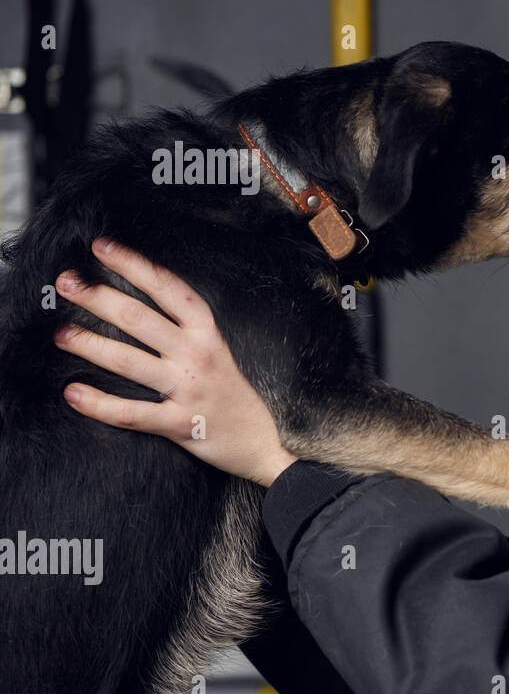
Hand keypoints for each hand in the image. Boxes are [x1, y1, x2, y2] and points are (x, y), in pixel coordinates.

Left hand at [53, 237, 298, 486]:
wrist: (263, 445)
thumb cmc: (234, 397)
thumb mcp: (219, 352)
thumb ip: (185, 332)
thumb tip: (138, 307)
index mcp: (208, 334)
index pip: (168, 289)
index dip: (134, 265)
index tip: (103, 247)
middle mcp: (197, 356)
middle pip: (140, 318)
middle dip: (98, 297)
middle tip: (66, 283)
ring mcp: (187, 390)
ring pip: (128, 361)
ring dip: (89, 344)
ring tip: (61, 333)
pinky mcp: (178, 423)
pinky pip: (131, 413)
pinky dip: (98, 404)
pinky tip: (73, 393)